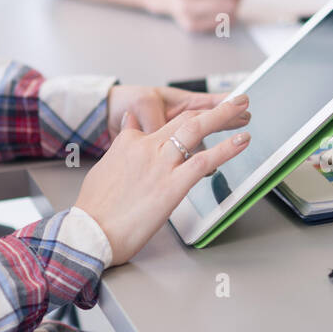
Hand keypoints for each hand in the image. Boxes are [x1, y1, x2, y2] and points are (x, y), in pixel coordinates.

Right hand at [74, 94, 251, 262]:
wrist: (90, 231)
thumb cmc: (95, 208)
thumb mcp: (106, 166)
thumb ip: (122, 143)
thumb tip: (129, 124)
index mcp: (130, 143)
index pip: (164, 123)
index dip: (189, 118)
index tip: (206, 116)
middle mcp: (147, 147)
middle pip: (186, 118)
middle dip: (215, 108)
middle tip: (236, 100)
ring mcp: (161, 164)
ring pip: (196, 130)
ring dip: (223, 116)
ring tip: (242, 106)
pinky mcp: (172, 185)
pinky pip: (204, 160)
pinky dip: (226, 149)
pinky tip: (242, 140)